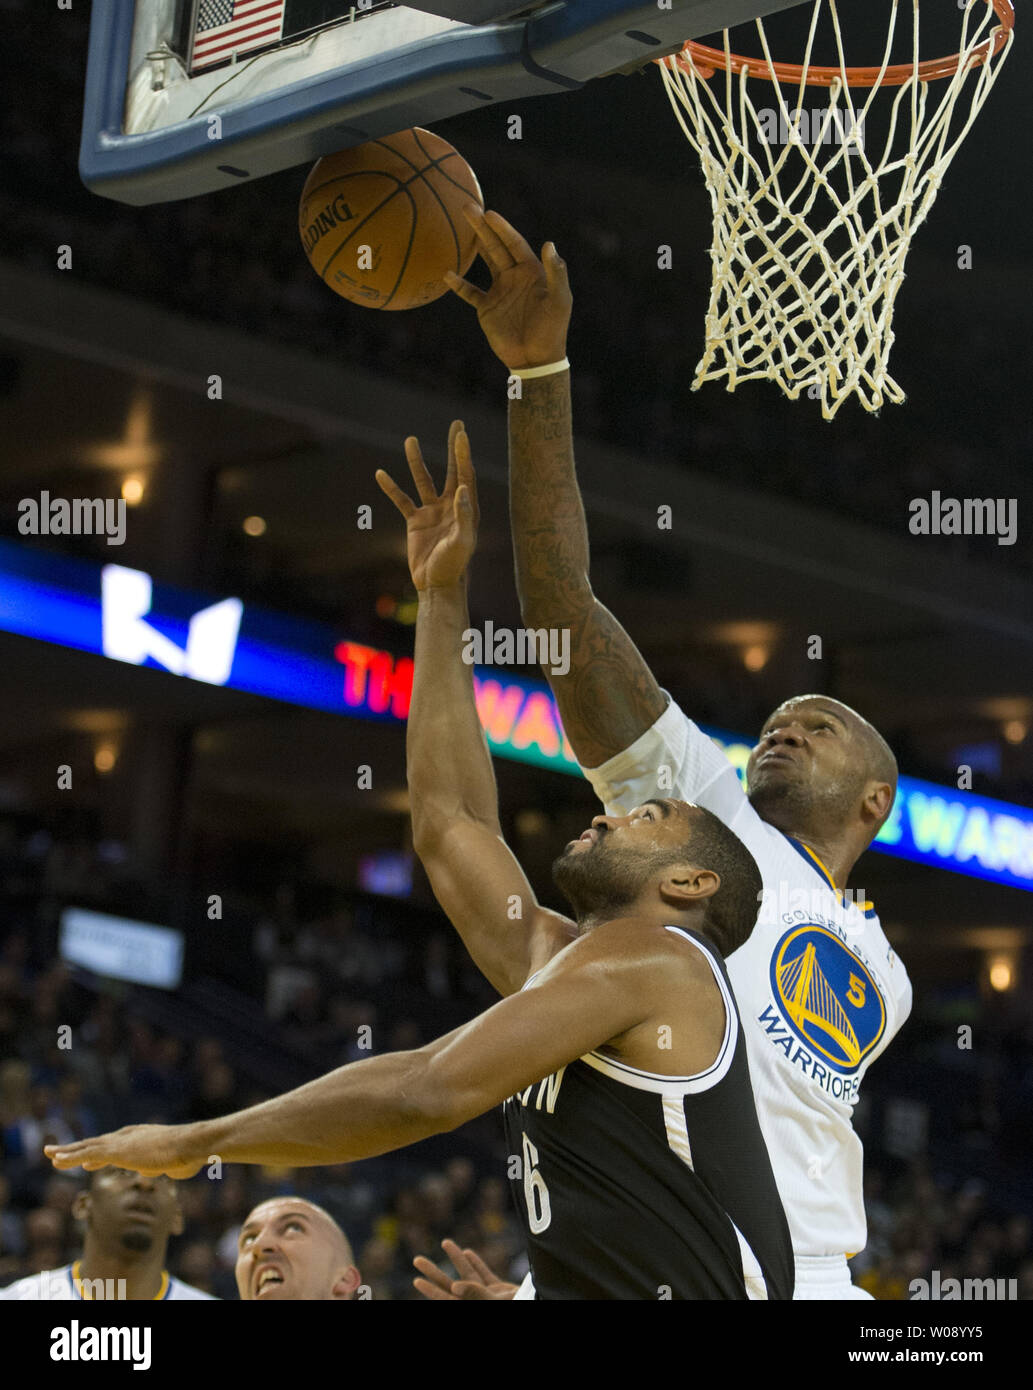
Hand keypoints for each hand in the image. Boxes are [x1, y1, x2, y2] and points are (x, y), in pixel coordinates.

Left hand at [45, 1124, 206, 1179]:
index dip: (96, 1153)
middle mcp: (126, 1137)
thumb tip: (156, 1171)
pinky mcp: (115, 1150)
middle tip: (55, 1152)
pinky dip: (70, 1157)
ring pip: (87, 1147)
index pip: (112, 1146)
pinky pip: (86, 1153)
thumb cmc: (186, 1154)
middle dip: (75, 1149)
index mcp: (138, 1138)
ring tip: (49, 1155)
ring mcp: (120, 1143)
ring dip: (67, 1152)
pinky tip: (56, 1161)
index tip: (84, 1160)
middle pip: (95, 1143)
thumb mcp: (170, 1162)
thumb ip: (160, 1164)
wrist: (189, 1145)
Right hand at [376, 421, 478, 590]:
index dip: (462, 454)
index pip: (465, 474)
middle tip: (456, 425)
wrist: (435, 584)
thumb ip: (462, 515)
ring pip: (423, 480)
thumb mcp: (461, 541)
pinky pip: (401, 500)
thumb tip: (462, 487)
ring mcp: (432, 512)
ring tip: (410, 440)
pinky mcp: (415, 521)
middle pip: (452, 470)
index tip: (460, 434)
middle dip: (453, 448)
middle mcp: (451, 506)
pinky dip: (391, 488)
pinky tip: (380, 474)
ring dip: (417, 461)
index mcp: (466, 508)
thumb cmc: (453, 565)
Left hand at [412, 1238, 517, 1299]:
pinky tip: (468, 1252)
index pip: (446, 1296)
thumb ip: (474, 1293)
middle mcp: (476, 1300)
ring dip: (457, 1259)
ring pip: (468, 1275)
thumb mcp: (493, 1301)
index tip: (417, 1279)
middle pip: (450, 1284)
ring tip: (444, 1242)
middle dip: (434, 1272)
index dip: (431, 1289)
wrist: (540, 1303)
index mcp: (471, 1305)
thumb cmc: (516, 1305)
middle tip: (417, 1259)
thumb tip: (454, 1287)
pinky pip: (485, 1275)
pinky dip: (476, 1263)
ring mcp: (488, 1296)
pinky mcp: (501, 1291)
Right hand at [445, 208, 570, 371]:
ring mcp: (500, 291)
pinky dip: (459, 284)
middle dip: (482, 227)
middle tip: (468, 207)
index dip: (502, 228)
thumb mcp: (559, 300)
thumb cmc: (552, 329)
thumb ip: (556, 272)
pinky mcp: (487, 308)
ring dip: (472, 245)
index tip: (489, 213)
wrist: (536, 359)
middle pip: (496, 246)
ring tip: (457, 225)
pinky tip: (447, 273)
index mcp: (531, 271)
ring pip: (484, 262)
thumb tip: (549, 243)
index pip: (514, 243)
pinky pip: (470, 292)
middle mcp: (514, 277)